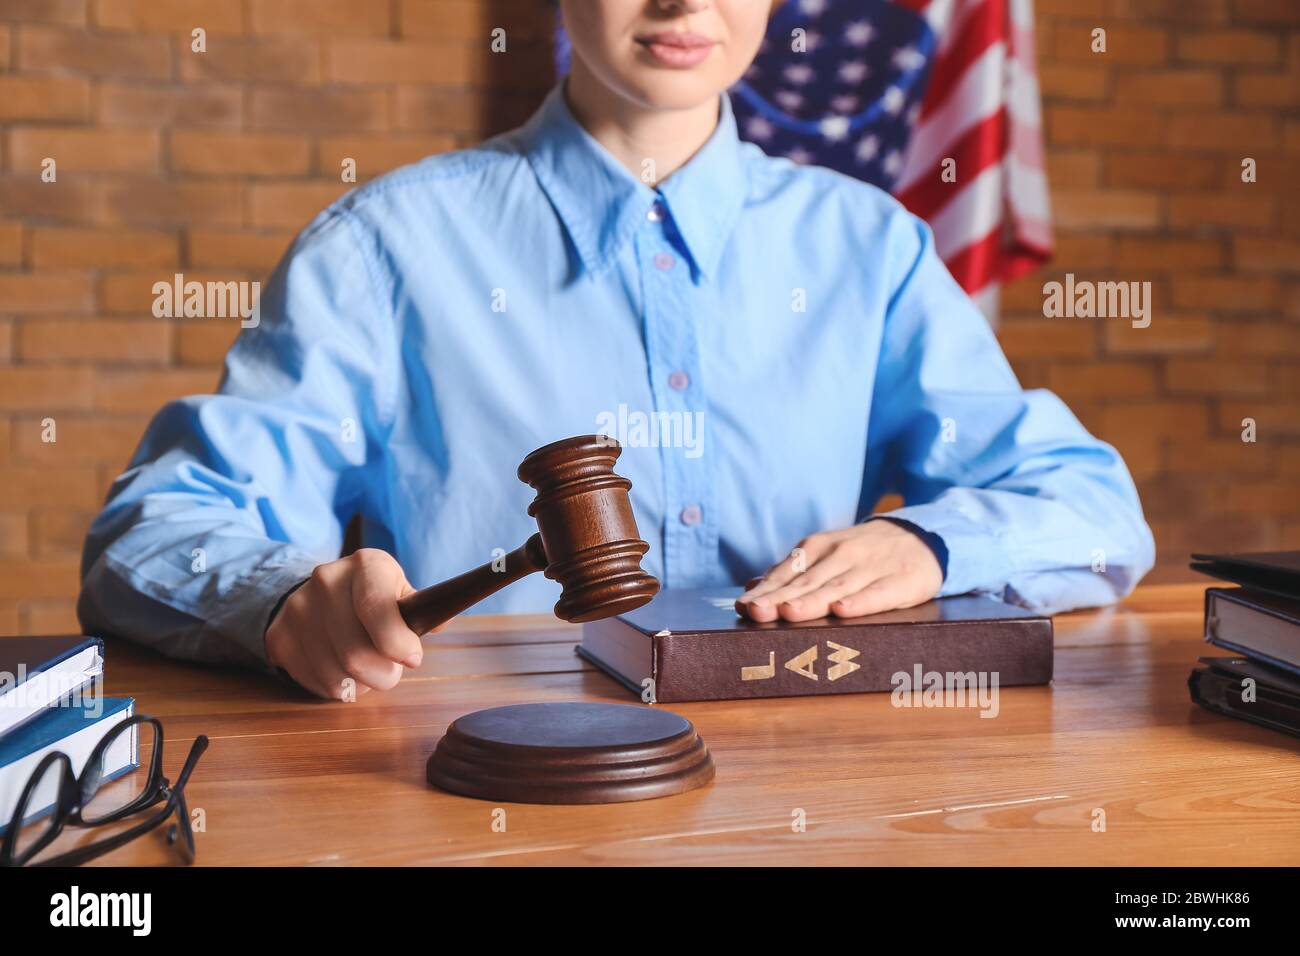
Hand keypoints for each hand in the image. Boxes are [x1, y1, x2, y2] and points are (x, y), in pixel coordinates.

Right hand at [265, 548, 424, 699]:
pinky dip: (338, 687)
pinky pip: (316, 682)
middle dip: (384, 674)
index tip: (412, 658)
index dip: (396, 641)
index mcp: (366, 564)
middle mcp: (326, 580)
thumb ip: (421, 609)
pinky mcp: (280, 636)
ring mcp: (298, 608)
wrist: (318, 593)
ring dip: (361, 683)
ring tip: (367, 670)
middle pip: (356, 652)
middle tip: (391, 671)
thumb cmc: (373, 597)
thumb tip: (440, 621)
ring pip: (337, 674)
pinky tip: (343, 670)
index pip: (376, 606)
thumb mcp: (399, 590)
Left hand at [735, 520, 942, 622]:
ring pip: (837, 587)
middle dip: (780, 597)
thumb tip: (754, 587)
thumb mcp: (828, 554)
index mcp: (819, 548)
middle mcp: (841, 555)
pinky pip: (878, 593)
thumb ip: (794, 571)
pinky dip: (860, 602)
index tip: (744, 607)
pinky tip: (842, 610)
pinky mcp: (900, 581)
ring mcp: (871, 567)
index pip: (787, 572)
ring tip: (789, 612)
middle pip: (807, 581)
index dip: (765, 591)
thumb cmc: (863, 554)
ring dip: (812, 600)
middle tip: (756, 612)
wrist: (920, 537)